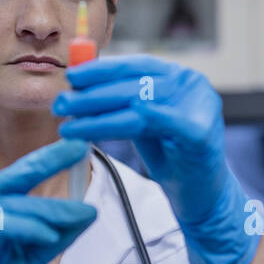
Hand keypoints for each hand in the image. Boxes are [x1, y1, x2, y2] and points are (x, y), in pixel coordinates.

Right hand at [0, 139, 96, 263]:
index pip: (21, 177)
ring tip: (81, 214)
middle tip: (78, 147)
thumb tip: (88, 210)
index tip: (78, 144)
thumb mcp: (35, 257)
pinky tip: (48, 235)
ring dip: (52, 210)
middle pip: (15, 177)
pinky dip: (28, 229)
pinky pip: (1, 226)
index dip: (49, 159)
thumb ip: (58, 234)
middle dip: (48, 160)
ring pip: (14, 204)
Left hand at [51, 54, 259, 263]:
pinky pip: (162, 122)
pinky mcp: (201, 134)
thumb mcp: (144, 122)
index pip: (136, 65)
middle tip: (61, 103)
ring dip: (99, 113)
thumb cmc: (172, 158)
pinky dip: (132, 119)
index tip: (71, 77)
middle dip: (93, 94)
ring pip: (140, 102)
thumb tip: (77, 83)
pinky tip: (101, 124)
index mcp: (180, 77)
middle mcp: (193, 85)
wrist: (203, 197)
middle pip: (135, 83)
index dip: (101, 69)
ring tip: (68, 124)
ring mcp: (201, 107)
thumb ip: (122, 100)